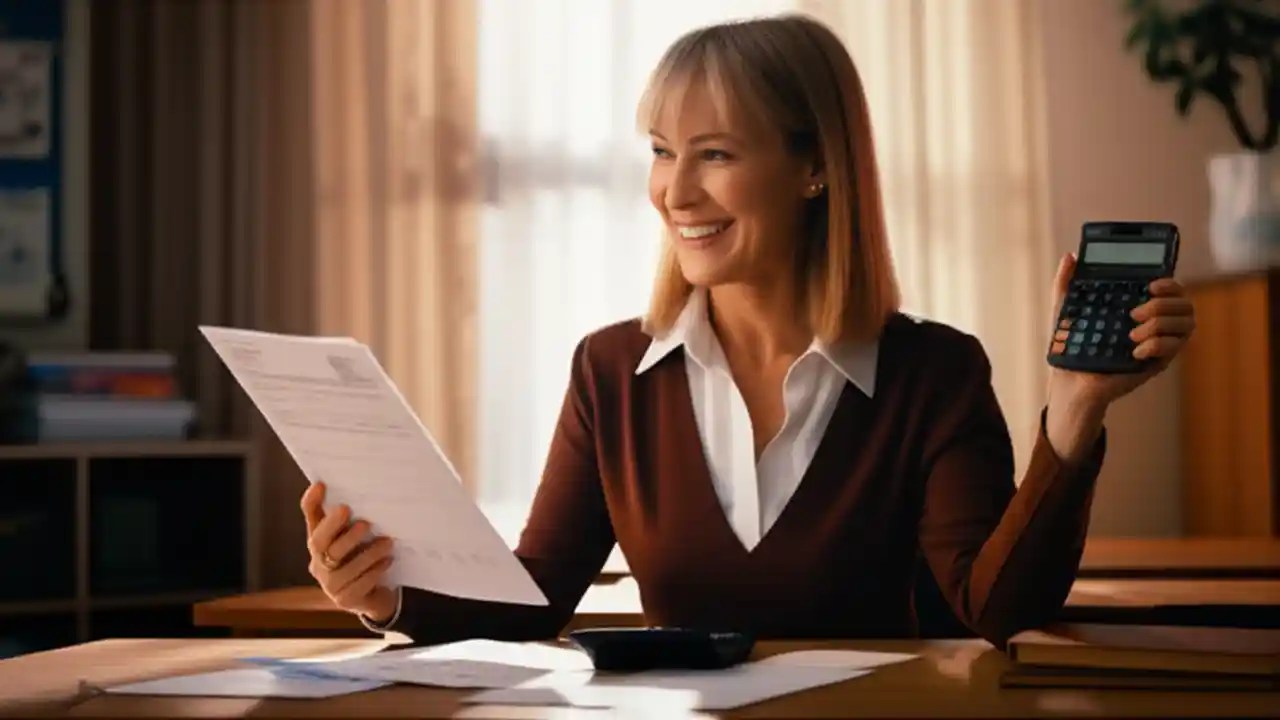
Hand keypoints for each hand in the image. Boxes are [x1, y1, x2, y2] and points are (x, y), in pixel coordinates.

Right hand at [301, 482, 397, 624]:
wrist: (373, 596)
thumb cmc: (363, 557)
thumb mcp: (357, 536)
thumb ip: (354, 518)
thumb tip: (364, 488)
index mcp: (319, 540)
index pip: (310, 517)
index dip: (312, 502)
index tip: (321, 485)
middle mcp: (318, 561)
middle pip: (321, 544)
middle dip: (339, 531)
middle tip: (364, 522)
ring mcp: (329, 584)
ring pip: (344, 568)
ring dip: (368, 554)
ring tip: (388, 542)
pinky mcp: (345, 600)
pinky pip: (358, 585)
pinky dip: (374, 572)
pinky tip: (387, 561)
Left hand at [1043, 253, 1195, 461]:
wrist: (1071, 378)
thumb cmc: (1071, 343)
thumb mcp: (1065, 308)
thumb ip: (1067, 281)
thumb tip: (1070, 257)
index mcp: (1140, 305)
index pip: (1173, 289)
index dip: (1170, 283)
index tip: (1150, 285)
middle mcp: (1156, 322)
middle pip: (1185, 304)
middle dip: (1163, 305)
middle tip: (1133, 314)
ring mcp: (1160, 342)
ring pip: (1187, 323)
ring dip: (1162, 324)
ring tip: (1132, 334)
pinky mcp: (1158, 362)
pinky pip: (1175, 348)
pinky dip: (1157, 345)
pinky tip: (1135, 351)